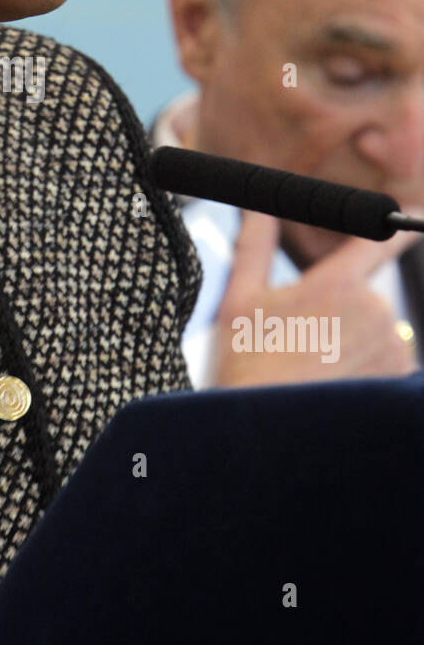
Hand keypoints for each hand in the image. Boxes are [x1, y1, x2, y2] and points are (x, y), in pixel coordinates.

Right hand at [213, 210, 420, 387]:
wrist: (267, 435)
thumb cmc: (248, 369)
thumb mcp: (239, 301)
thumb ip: (255, 246)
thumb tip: (258, 208)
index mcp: (337, 284)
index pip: (378, 241)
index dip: (395, 227)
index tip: (412, 214)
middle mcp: (375, 311)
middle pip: (369, 298)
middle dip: (344, 313)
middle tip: (304, 342)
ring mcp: (393, 348)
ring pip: (380, 333)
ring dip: (357, 344)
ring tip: (317, 371)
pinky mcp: (402, 380)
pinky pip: (390, 365)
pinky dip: (369, 372)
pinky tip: (336, 388)